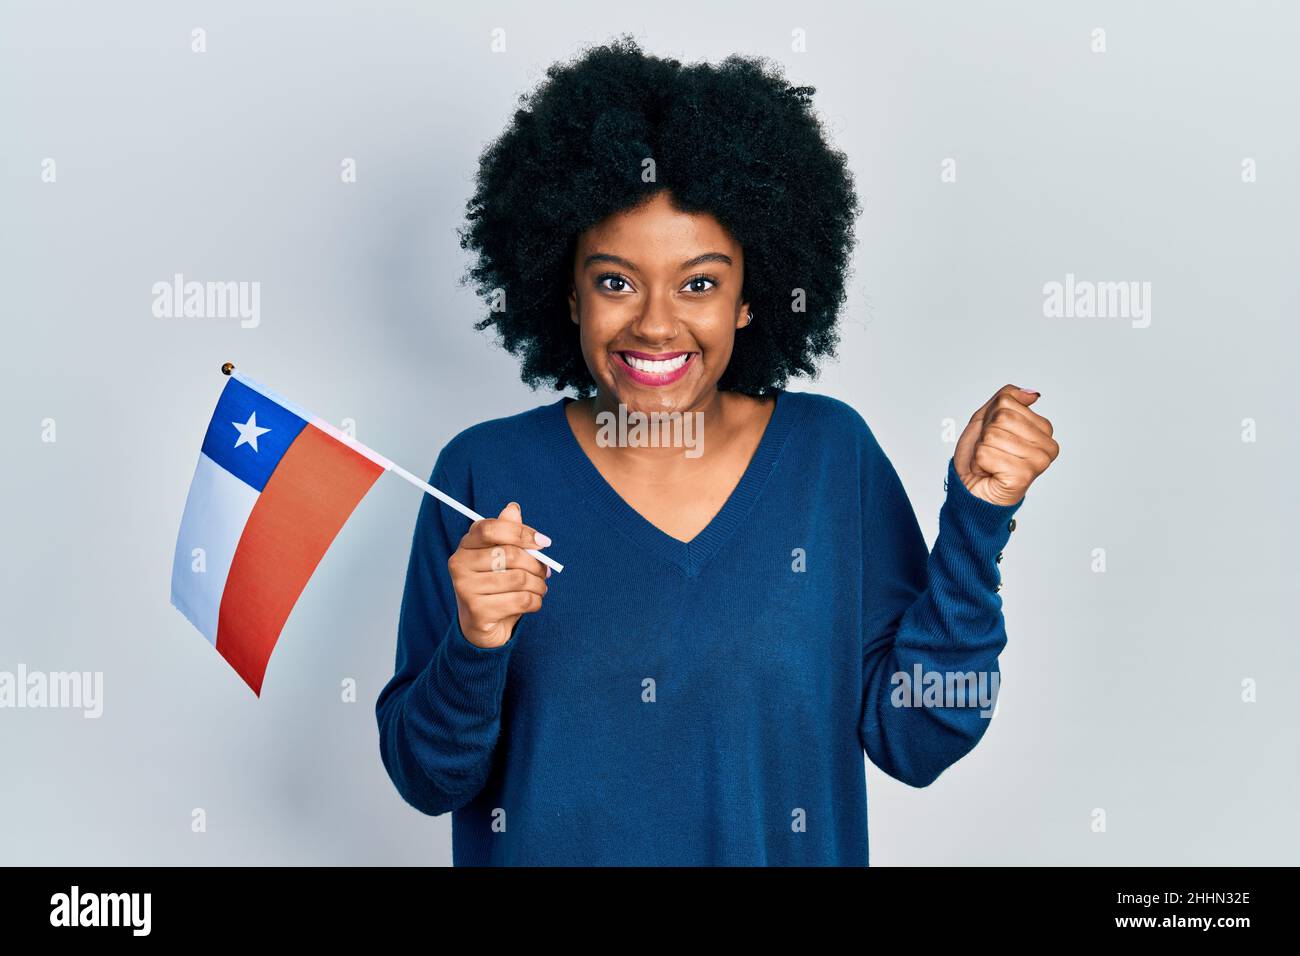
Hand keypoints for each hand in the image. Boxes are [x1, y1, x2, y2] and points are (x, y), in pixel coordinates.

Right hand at [448, 501, 549, 647]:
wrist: (481, 625)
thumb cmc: (495, 584)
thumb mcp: (501, 556)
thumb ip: (508, 532)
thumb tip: (513, 508)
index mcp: (466, 544)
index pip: (491, 528)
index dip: (521, 532)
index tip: (544, 542)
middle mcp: (459, 564)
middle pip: (509, 554)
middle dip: (536, 564)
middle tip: (546, 572)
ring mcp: (465, 589)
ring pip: (518, 579)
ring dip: (539, 585)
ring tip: (540, 588)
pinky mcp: (477, 611)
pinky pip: (520, 600)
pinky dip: (535, 601)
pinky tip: (533, 602)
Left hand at [953, 384, 1058, 505]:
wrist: (971, 490)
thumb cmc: (980, 457)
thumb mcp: (988, 419)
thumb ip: (1008, 399)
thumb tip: (1033, 394)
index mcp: (1043, 429)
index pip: (1007, 402)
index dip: (989, 418)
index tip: (994, 437)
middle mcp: (1048, 446)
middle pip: (1001, 417)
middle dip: (985, 434)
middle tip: (990, 451)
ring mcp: (1038, 462)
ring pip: (993, 435)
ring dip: (981, 449)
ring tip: (990, 463)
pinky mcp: (1023, 476)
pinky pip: (987, 453)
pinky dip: (979, 463)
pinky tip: (989, 473)